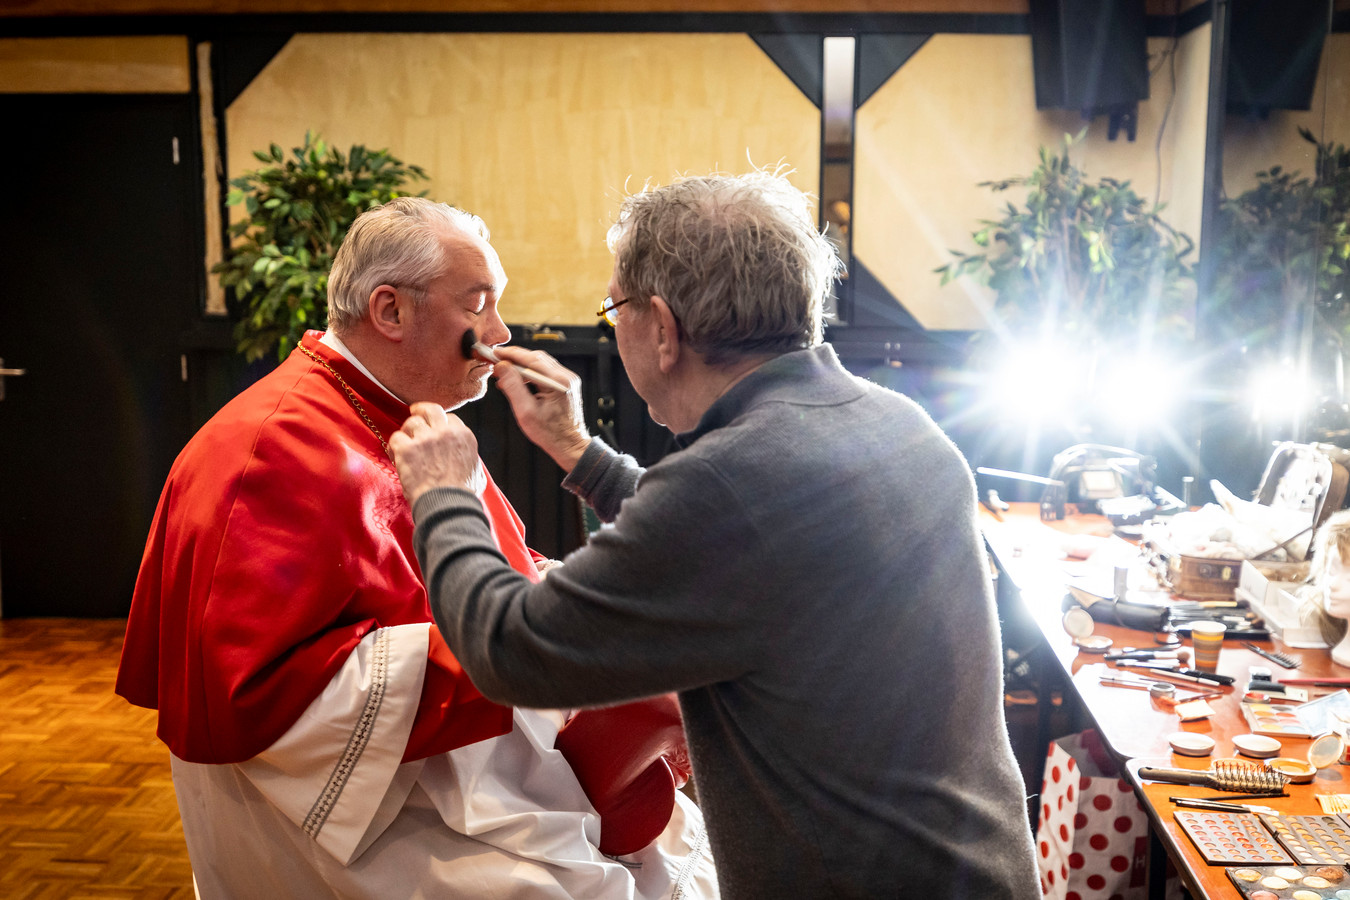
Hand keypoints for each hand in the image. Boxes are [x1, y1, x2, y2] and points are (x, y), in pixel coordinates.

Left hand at [389, 402, 480, 506]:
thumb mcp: (477, 473)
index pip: (449, 418)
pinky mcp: (407, 449)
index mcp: (464, 436)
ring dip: (407, 434)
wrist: (447, 506)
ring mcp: (426, 439)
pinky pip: (395, 438)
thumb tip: (471, 463)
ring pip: (411, 423)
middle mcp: (446, 432)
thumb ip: (471, 461)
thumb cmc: (463, 495)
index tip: (434, 429)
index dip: (439, 423)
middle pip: (430, 409)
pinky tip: (397, 458)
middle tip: (414, 413)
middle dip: (420, 410)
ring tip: (405, 447)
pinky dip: (394, 448)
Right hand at [490, 345, 591, 471]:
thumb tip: (502, 367)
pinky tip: (517, 381)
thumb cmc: (550, 434)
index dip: (510, 354)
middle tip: (496, 361)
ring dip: (521, 366)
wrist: (570, 446)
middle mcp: (566, 377)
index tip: (495, 353)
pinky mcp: (566, 384)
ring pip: (540, 363)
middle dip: (515, 358)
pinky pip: (545, 371)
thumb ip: (513, 386)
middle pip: (536, 358)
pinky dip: (530, 373)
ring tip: (504, 374)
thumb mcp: (525, 412)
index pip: (531, 359)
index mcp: (558, 382)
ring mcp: (568, 380)